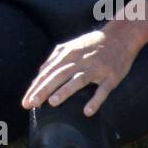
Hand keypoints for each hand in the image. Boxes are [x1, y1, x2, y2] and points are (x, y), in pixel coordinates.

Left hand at [21, 26, 143, 116]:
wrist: (122, 36)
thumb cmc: (94, 43)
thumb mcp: (73, 46)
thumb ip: (55, 58)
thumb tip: (40, 72)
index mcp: (69, 53)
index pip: (48, 72)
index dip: (36, 86)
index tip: (25, 101)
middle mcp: (81, 60)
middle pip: (58, 75)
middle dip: (43, 90)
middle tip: (30, 104)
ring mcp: (96, 68)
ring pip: (78, 80)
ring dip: (65, 91)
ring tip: (52, 103)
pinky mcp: (111, 76)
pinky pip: (103, 90)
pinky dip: (95, 100)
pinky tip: (87, 111)